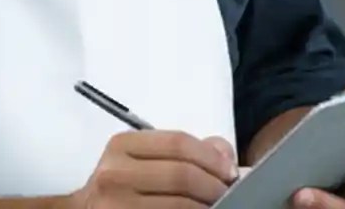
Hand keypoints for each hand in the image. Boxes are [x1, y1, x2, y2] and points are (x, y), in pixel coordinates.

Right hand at [68, 131, 238, 207]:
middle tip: (229, 193)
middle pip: (182, 174)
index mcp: (121, 146)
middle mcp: (114, 174)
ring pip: (181, 205)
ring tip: (220, 207)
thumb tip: (224, 155)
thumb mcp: (142, 158)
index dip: (212, 156)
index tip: (230, 172)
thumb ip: (182, 150)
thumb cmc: (122, 184)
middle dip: (215, 185)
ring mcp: (116, 206)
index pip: (178, 142)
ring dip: (209, 207)